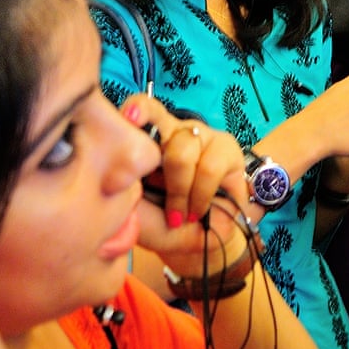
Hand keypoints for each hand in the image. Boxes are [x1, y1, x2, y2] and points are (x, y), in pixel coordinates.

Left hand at [122, 97, 248, 245]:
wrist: (204, 240)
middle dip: (160, 174)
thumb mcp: (138, 214)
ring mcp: (203, 136)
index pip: (145, 109)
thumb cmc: (165, 222)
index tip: (128, 117)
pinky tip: (197, 211)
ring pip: (184, 150)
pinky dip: (201, 196)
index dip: (138, 108)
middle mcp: (176, 130)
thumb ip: (126, 193)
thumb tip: (120, 176)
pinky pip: (210, 168)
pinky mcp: (227, 149)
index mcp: (151, 138)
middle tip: (163, 209)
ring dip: (181, 191)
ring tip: (181, 216)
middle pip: (162, 128)